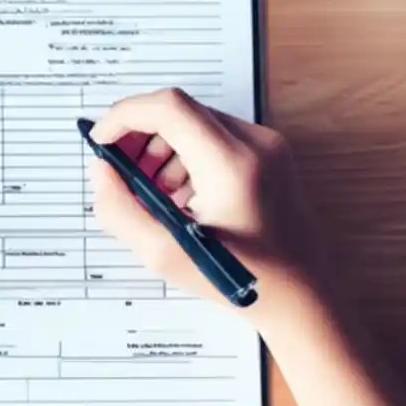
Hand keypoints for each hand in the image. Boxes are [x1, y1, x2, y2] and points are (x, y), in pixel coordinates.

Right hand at [86, 88, 328, 321]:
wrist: (303, 297)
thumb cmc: (241, 281)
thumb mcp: (165, 255)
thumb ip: (119, 210)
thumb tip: (102, 171)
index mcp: (232, 166)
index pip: (169, 108)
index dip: (125, 116)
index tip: (102, 141)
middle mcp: (255, 145)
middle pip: (179, 110)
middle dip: (139, 134)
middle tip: (120, 170)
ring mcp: (268, 146)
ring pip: (194, 121)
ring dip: (162, 147)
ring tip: (154, 192)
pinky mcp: (271, 153)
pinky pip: (214, 136)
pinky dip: (186, 154)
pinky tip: (182, 195)